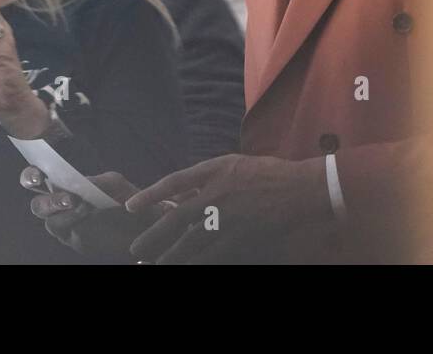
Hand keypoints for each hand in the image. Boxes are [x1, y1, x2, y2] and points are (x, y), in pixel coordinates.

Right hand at [21, 167, 151, 260]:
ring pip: (51, 223)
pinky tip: (87, 215)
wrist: (146, 221)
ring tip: (85, 208)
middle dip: (48, 202)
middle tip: (69, 199)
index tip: (39, 175)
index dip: (31, 177)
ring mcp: (68, 226)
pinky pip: (67, 234)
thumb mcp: (111, 183)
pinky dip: (75, 224)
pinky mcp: (77, 241)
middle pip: (38, 206)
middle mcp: (61, 207)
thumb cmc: (127, 196)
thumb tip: (70, 184)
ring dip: (65, 215)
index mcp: (65, 187)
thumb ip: (89, 182)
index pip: (37, 180)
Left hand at [124, 154, 334, 263]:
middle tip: (135, 249)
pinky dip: (194, 262)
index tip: (131, 206)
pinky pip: (210, 253)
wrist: (300, 189)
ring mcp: (227, 216)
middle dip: (153, 235)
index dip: (150, 194)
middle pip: (176, 217)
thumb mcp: (235, 165)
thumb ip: (208, 178)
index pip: (174, 181)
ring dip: (168, 255)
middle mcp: (216, 193)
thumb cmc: (269, 174)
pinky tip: (183, 267)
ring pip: (189, 240)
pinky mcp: (239, 236)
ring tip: (152, 266)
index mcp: (215, 170)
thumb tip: (182, 194)